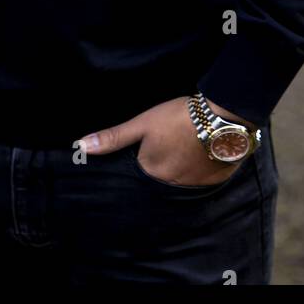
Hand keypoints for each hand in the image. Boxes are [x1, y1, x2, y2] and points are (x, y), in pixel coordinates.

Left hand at [75, 96, 248, 185]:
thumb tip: (81, 146)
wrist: (222, 116)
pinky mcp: (212, 183)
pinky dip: (197, 173)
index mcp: (150, 172)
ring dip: (178, 173)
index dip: (142, 163)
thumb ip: (113, 138)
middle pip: (159, 182)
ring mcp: (193, 187)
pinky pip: (199, 183)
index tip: (148, 153)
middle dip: (160, 169)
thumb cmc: (178, 117)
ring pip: (179, 183)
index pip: (138, 176)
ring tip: (181, 154)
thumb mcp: (142, 123)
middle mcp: (170, 186)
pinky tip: (198, 158)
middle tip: (166, 151)